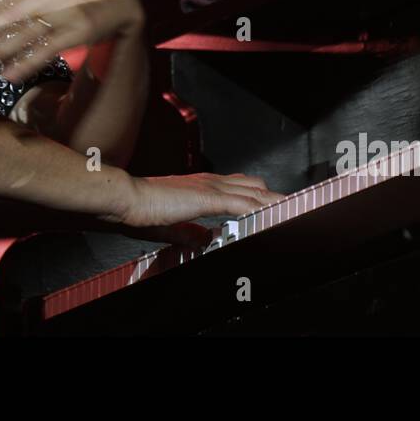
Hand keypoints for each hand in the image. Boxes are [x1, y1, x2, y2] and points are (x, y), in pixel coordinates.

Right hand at [99, 173, 285, 235]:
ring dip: (274, 202)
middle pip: (253, 185)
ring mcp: (210, 187)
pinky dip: (262, 209)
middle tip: (292, 207)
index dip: (258, 195)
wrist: (125, 198)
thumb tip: (203, 238)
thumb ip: (189, 231)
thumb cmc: (139, 208)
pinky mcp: (208, 197)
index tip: (273, 203)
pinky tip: (274, 215)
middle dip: (273, 197)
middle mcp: (208, 182)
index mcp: (200, 186)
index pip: (238, 187)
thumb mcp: (170, 224)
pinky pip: (244, 203)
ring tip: (294, 210)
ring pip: (254, 192)